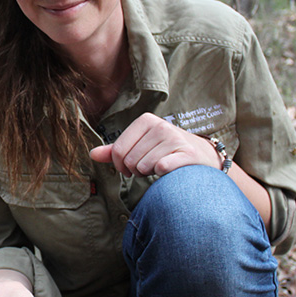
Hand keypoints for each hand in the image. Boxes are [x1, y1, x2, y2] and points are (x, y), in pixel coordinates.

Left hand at [89, 112, 219, 176]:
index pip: (118, 150)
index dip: (121, 165)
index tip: (132, 166)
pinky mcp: (186, 153)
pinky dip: (162, 175)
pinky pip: (160, 169)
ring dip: (151, 174)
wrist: (204, 157)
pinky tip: (171, 171)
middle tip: (151, 166)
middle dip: (137, 171)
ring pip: (144, 167)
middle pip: (130, 160)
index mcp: (146, 120)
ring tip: (162, 166)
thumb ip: (116, 150)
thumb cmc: (167, 152)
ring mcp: (174, 138)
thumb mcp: (140, 146)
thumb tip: (91, 154)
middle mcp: (160, 126)